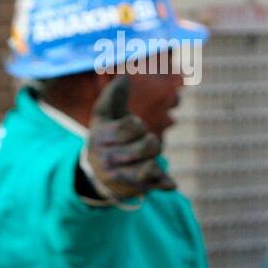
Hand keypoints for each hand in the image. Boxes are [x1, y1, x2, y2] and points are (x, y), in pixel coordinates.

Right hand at [85, 77, 175, 200]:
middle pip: (149, 144)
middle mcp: (106, 159)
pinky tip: (169, 182)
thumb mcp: (106, 116)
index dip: (137, 124)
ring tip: (145, 160)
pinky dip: (166, 182)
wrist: (98, 175)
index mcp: (100, 137)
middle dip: (151, 142)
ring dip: (155, 159)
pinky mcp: (134, 191)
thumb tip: (124, 75)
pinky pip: (159, 183)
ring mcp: (120, 178)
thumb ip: (114, 95)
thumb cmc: (108, 137)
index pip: (134, 124)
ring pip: (154, 165)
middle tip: (143, 145)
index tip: (132, 128)